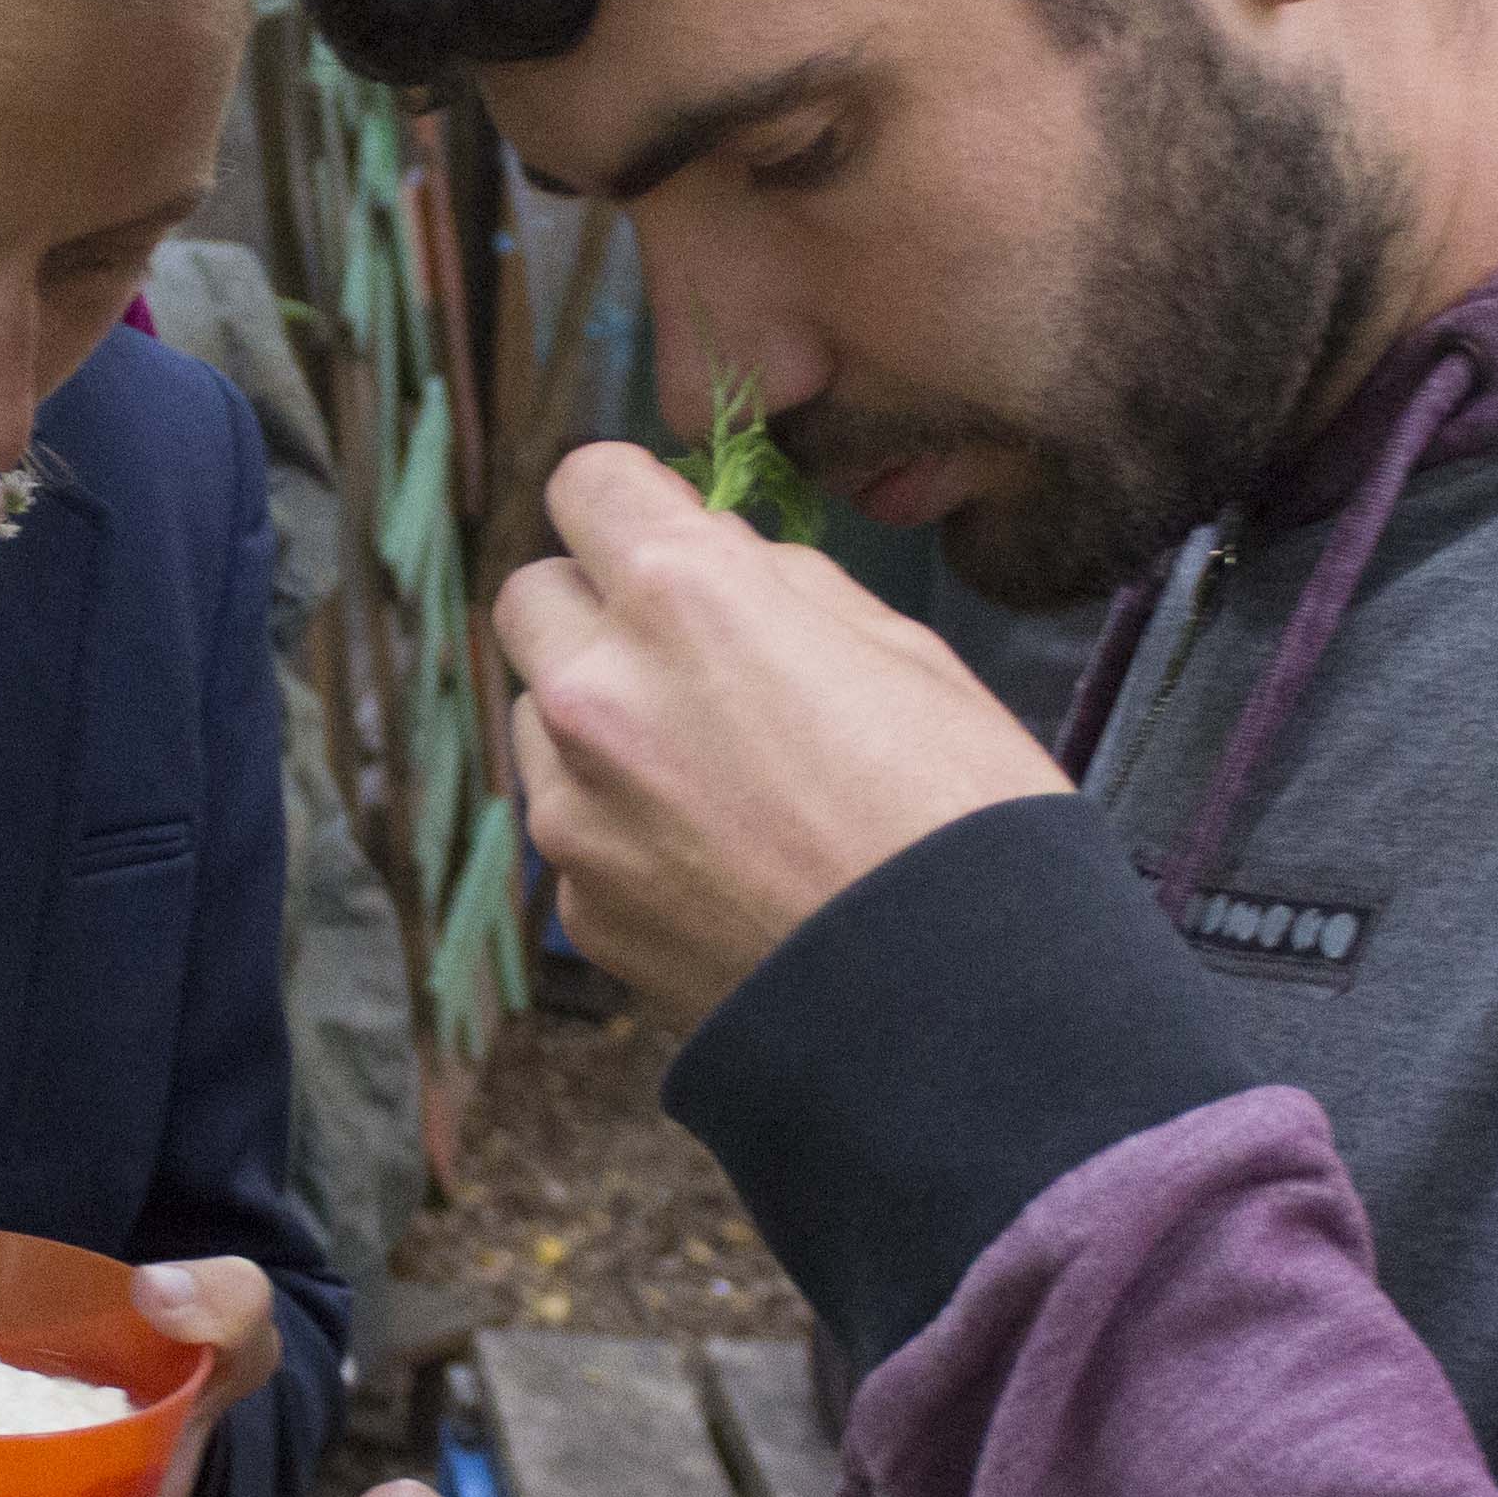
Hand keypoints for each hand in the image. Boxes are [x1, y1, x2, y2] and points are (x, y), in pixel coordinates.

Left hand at [493, 442, 1063, 1032]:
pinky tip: (717, 862)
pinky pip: (574, 825)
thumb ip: (784, 585)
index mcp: (687, 599)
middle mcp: (601, 693)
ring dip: (600, 717)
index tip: (670, 531)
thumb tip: (721, 555)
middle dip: (597, 605)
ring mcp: (576, 810)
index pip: (586, 484)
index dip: (633, 502)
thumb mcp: (902, 649)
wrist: (963, 1012)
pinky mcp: (579, 905)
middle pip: (532, 596)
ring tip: (714, 772)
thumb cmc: (965, 814)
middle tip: (688, 651)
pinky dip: (622, 825)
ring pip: (541, 716)